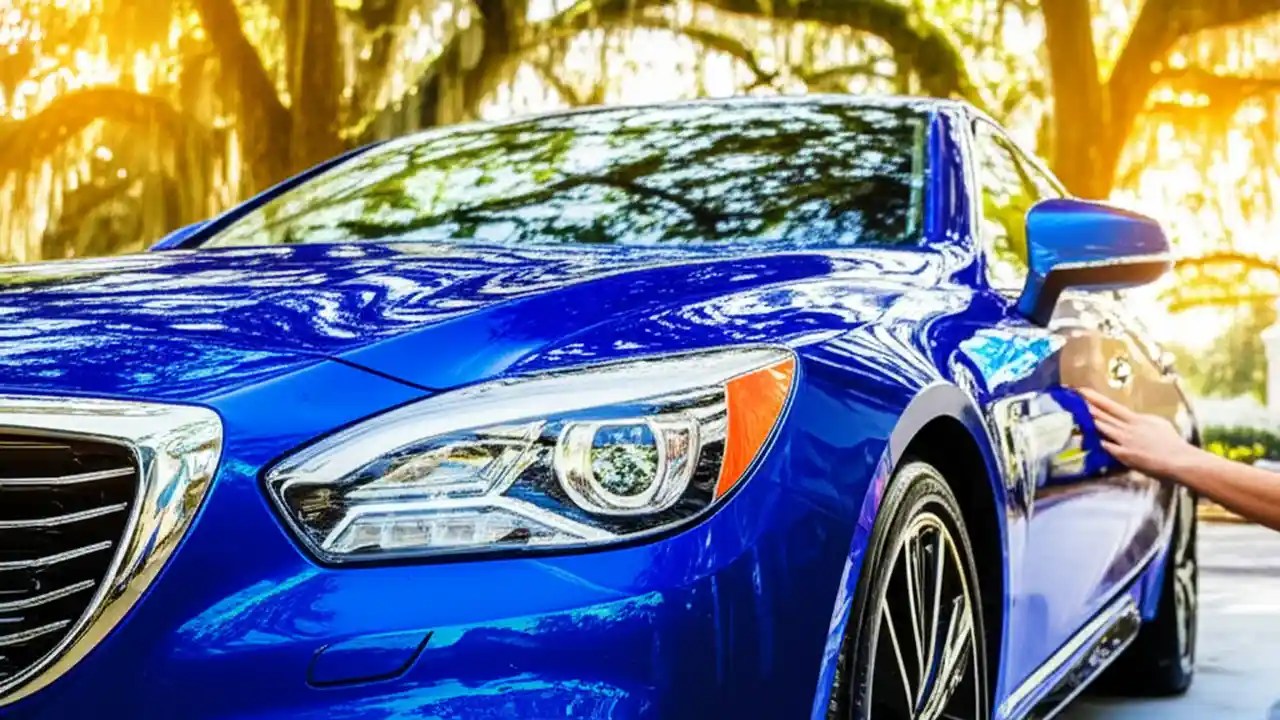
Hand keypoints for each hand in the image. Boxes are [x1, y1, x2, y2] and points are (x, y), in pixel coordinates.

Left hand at [1077, 387, 1198, 479]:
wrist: (1180, 459)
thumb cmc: (1172, 442)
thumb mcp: (1158, 424)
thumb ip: (1142, 421)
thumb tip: (1133, 418)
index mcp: (1136, 419)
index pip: (1112, 406)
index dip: (1096, 399)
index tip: (1082, 391)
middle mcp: (1128, 428)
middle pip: (1103, 416)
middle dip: (1087, 407)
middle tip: (1073, 398)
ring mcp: (1125, 441)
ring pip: (1103, 428)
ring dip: (1090, 421)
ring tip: (1076, 414)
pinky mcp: (1125, 455)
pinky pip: (1108, 447)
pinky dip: (1099, 442)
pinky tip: (1088, 439)